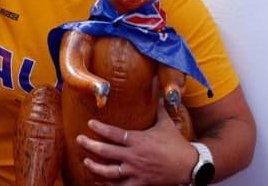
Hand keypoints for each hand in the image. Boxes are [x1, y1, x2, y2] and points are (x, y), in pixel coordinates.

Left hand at [76, 100, 196, 184]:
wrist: (189, 165)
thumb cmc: (176, 143)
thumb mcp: (166, 123)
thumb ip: (159, 108)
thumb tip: (159, 91)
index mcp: (138, 140)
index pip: (114, 133)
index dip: (100, 128)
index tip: (90, 123)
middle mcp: (134, 156)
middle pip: (106, 151)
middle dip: (90, 145)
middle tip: (79, 140)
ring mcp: (135, 171)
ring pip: (109, 172)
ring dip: (95, 167)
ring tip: (86, 162)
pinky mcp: (140, 183)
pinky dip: (108, 185)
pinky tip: (99, 181)